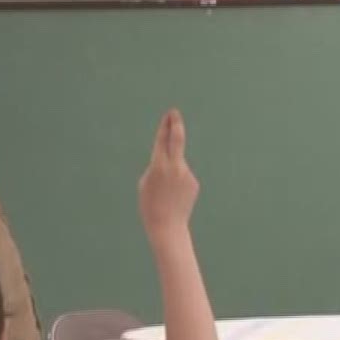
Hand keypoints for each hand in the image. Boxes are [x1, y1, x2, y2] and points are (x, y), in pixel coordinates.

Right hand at [138, 109, 198, 234]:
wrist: (167, 226)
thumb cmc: (150, 205)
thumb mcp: (145, 183)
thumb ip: (156, 166)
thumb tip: (168, 160)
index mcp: (158, 165)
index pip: (163, 139)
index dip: (165, 126)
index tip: (169, 114)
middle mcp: (175, 166)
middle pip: (178, 139)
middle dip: (176, 124)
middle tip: (175, 113)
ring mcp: (187, 174)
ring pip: (177, 166)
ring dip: (171, 174)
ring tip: (166, 194)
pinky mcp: (194, 183)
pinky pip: (184, 178)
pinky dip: (178, 184)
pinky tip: (175, 198)